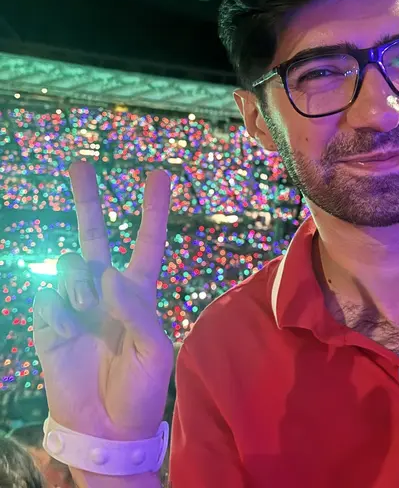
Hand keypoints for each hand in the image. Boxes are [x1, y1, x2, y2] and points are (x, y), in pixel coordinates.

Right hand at [33, 162, 173, 440]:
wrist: (106, 427)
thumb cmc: (140, 388)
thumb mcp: (155, 348)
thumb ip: (137, 308)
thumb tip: (108, 274)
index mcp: (137, 291)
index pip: (146, 242)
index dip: (153, 209)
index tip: (157, 174)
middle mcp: (104, 288)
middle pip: (94, 232)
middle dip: (88, 198)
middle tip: (79, 164)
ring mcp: (75, 301)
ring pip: (69, 261)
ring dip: (79, 280)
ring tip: (88, 309)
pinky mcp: (49, 319)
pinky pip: (47, 295)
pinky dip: (58, 311)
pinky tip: (68, 333)